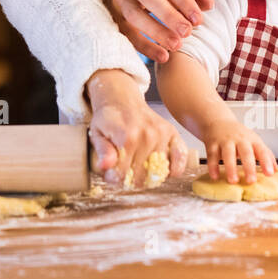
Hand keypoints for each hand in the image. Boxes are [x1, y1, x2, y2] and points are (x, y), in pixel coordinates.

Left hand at [85, 69, 191, 187]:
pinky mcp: (172, 132)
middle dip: (129, 179)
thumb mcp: (97, 134)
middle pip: (141, 176)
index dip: (114, 179)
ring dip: (148, 176)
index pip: (123, 174)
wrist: (122, 99)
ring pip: (158, 172)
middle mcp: (148, 136)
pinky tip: (167, 173)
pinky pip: (180, 157)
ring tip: (138, 168)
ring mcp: (161, 134)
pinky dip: (175, 168)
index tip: (110, 175)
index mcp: (128, 137)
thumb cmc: (108, 119)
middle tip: (123, 171)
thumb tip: (105, 167)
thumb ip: (102, 152)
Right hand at [94, 0, 213, 62]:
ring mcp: (121, 2)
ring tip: (176, 45)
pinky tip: (162, 56)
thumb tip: (209, 5)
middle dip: (169, 16)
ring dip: (157, 32)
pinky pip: (128, 35)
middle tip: (187, 33)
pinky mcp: (115, 20)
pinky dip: (145, 47)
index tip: (198, 20)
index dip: (184, 1)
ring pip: (136, 17)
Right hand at [199, 114, 277, 183]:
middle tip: (251, 181)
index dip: (266, 162)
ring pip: (227, 154)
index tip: (270, 174)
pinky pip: (212, 155)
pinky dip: (213, 166)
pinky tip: (215, 176)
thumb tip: (277, 170)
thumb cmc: (239, 134)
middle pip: (245, 152)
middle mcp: (239, 139)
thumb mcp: (254, 141)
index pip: (262, 150)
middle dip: (249, 167)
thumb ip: (266, 155)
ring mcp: (225, 141)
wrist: (217, 121)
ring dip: (230, 168)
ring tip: (233, 181)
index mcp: (252, 140)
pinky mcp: (212, 144)